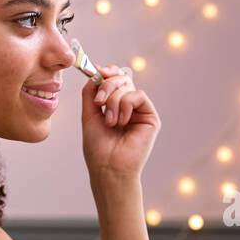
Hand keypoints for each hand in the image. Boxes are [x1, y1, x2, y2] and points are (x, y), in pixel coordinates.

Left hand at [80, 64, 160, 181]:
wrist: (108, 167)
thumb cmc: (98, 148)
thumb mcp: (89, 114)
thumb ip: (91, 92)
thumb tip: (97, 72)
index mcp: (115, 106)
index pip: (115, 80)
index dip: (107, 73)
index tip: (97, 72)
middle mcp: (129, 107)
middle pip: (121, 79)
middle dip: (107, 85)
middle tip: (99, 102)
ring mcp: (140, 112)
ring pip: (127, 86)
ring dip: (114, 101)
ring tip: (110, 122)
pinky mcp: (151, 118)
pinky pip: (138, 96)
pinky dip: (125, 105)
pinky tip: (121, 122)